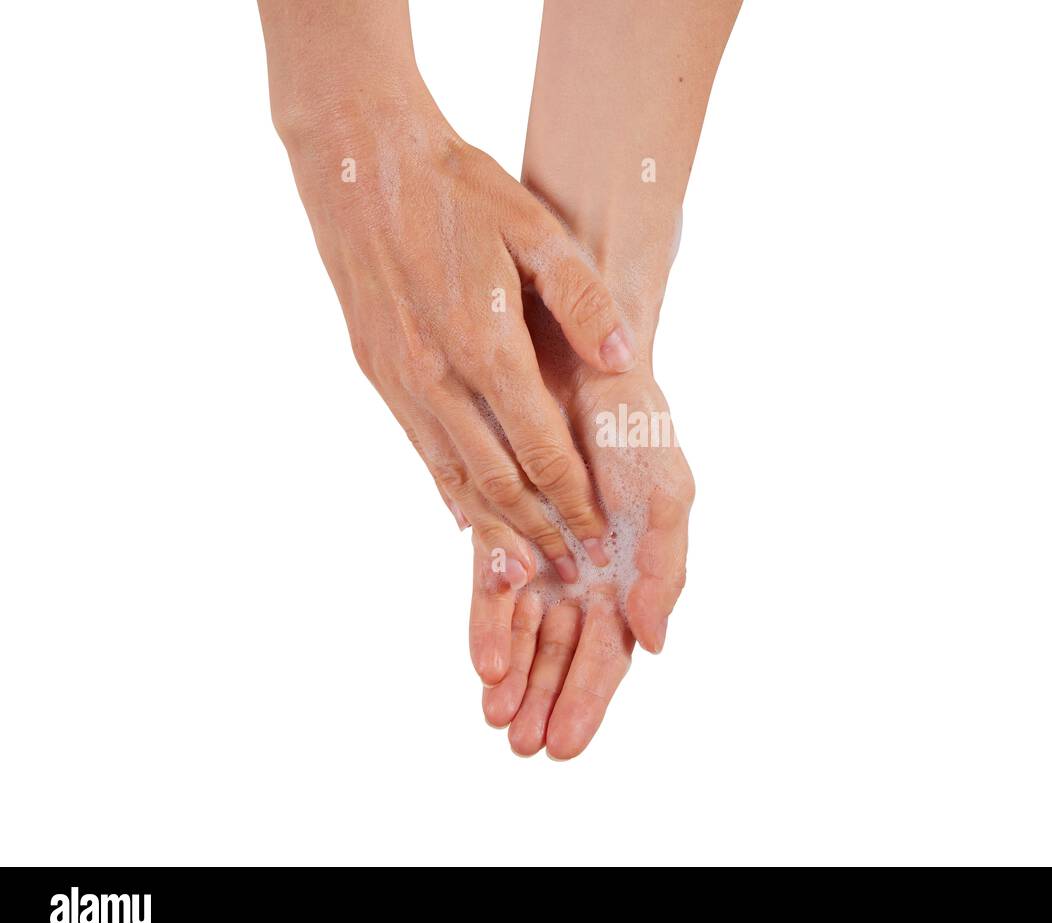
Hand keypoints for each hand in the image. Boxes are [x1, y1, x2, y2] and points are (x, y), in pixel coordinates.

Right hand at [264, 24, 636, 590]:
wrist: (361, 160)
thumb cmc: (458, 187)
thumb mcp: (536, 227)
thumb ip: (585, 302)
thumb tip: (627, 363)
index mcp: (486, 343)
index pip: (542, 449)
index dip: (575, 499)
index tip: (600, 532)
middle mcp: (437, 376)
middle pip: (497, 481)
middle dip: (540, 530)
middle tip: (571, 568)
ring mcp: (399, 379)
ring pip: (451, 477)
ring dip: (492, 526)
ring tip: (524, 566)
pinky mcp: (375, 372)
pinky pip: (419, 449)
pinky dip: (446, 490)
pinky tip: (464, 517)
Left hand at [473, 291, 694, 758]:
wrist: (582, 361)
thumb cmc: (637, 427)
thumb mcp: (667, 495)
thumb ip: (665, 569)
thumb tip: (654, 642)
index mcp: (634, 572)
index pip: (613, 649)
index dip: (591, 697)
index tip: (566, 744)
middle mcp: (589, 572)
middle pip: (567, 652)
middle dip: (550, 701)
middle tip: (528, 748)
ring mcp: (545, 552)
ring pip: (530, 631)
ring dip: (519, 678)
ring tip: (501, 722)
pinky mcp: (503, 526)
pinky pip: (494, 588)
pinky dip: (492, 628)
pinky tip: (487, 666)